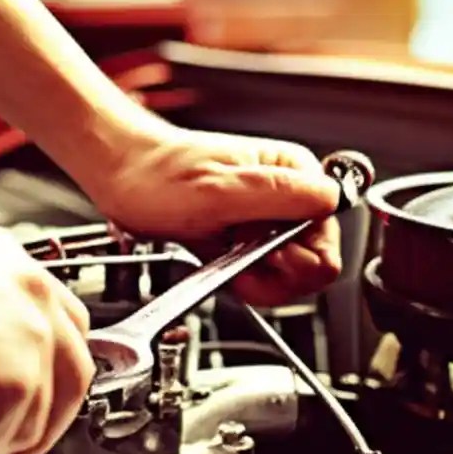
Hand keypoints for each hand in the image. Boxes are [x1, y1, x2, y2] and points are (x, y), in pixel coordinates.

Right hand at [0, 228, 93, 453]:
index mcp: (7, 259)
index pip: (63, 322)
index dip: (50, 369)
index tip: (37, 396)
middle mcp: (29, 292)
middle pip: (73, 372)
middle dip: (46, 421)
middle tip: (14, 447)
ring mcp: (26, 338)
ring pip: (40, 416)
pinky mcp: (8, 384)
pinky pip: (0, 441)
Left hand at [82, 119, 343, 306]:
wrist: (122, 178)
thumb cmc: (158, 175)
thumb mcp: (220, 188)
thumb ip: (279, 194)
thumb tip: (331, 198)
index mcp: (295, 173)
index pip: (330, 234)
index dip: (299, 257)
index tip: (264, 255)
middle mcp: (289, 195)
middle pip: (315, 261)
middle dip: (278, 274)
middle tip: (239, 261)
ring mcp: (268, 219)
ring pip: (291, 275)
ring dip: (258, 279)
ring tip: (224, 260)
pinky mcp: (248, 238)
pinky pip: (264, 275)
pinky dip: (245, 280)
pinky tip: (220, 264)